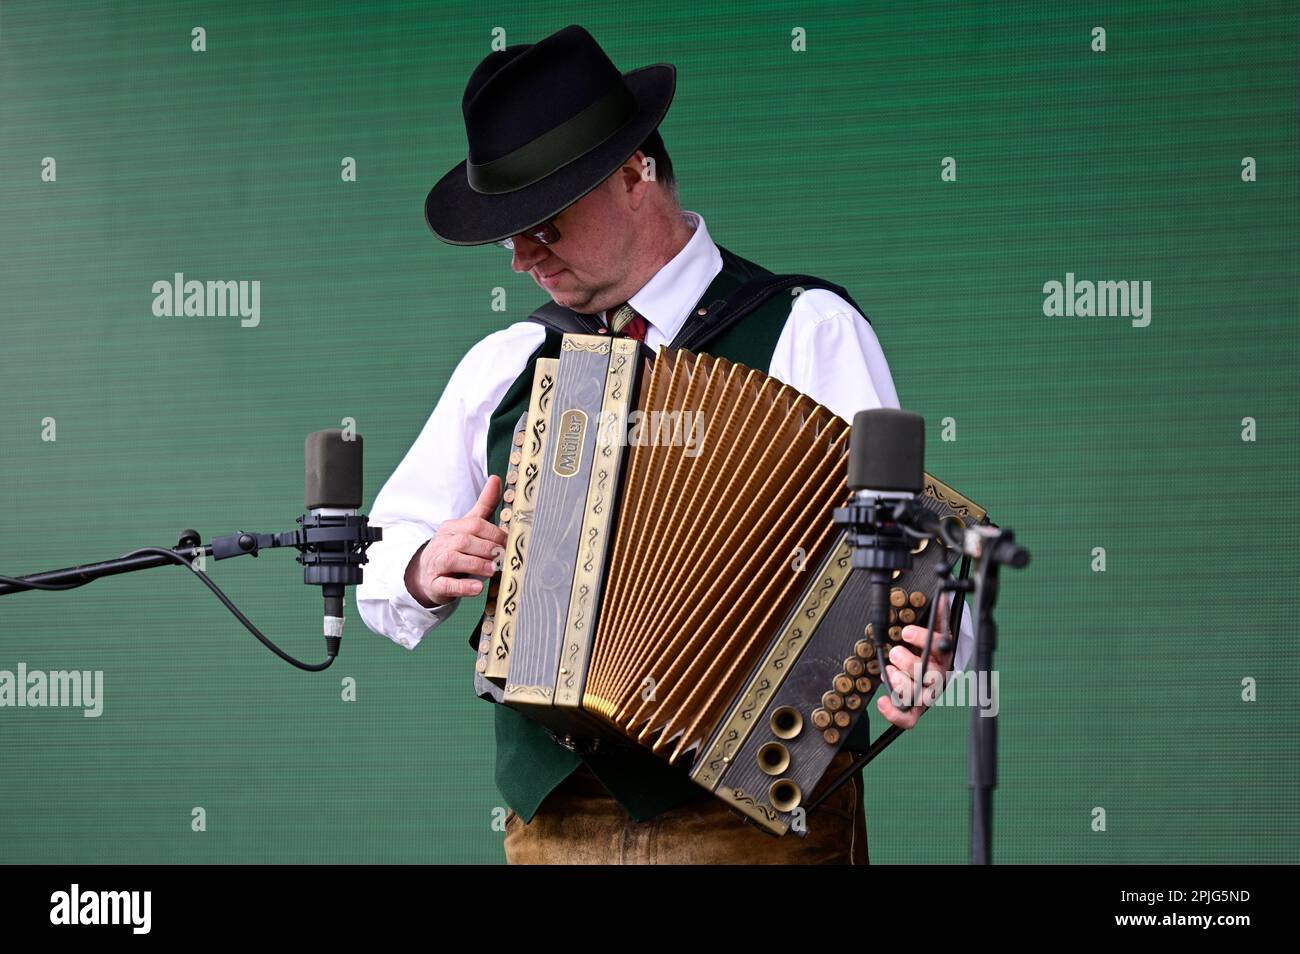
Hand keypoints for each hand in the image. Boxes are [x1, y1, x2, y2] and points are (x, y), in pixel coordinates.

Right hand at [404, 476, 507, 608]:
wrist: (427, 573)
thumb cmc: (454, 547)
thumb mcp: (468, 525)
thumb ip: (484, 505)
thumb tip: (496, 478)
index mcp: (453, 527)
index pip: (475, 525)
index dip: (494, 533)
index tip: (510, 542)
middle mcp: (443, 542)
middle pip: (465, 541)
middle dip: (487, 549)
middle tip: (504, 557)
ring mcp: (437, 563)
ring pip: (454, 560)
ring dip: (477, 565)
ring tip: (493, 570)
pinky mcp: (435, 583)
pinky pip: (446, 584)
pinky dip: (462, 587)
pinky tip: (477, 588)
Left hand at [875, 594, 953, 729]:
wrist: (931, 675)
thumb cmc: (929, 654)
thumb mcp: (935, 633)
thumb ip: (938, 617)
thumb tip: (942, 596)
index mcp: (943, 656)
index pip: (939, 647)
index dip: (923, 639)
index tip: (905, 631)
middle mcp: (938, 677)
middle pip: (930, 676)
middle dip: (909, 663)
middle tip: (895, 652)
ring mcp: (927, 695)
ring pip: (918, 695)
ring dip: (901, 683)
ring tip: (889, 672)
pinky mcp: (916, 708)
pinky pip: (909, 718)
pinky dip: (894, 713)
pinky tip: (882, 701)